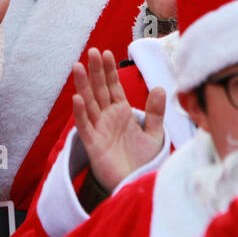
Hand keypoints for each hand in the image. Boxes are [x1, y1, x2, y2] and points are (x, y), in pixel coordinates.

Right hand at [72, 48, 166, 191]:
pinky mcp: (93, 144)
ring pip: (89, 103)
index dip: (109, 70)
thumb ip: (155, 112)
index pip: (113, 87)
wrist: (136, 184)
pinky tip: (77, 98)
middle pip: (99, 90)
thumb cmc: (142, 161)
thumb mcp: (153, 134)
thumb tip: (159, 87)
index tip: (106, 53)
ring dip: (83, 85)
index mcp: (121, 112)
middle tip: (92, 51)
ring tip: (77, 67)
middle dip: (96, 71)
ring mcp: (99, 129)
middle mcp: (107, 118)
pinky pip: (85, 126)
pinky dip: (80, 112)